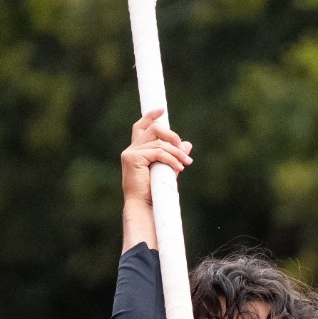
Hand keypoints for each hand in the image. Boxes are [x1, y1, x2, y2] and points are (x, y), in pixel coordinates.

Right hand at [121, 108, 191, 248]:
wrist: (145, 209)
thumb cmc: (155, 194)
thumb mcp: (167, 171)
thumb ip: (174, 156)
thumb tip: (187, 144)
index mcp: (136, 151)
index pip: (141, 126)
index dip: (150, 116)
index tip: (161, 109)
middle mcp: (131, 149)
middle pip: (154, 129)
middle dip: (172, 136)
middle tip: (184, 151)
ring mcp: (130, 153)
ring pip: (159, 142)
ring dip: (176, 153)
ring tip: (186, 164)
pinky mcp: (132, 158)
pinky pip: (158, 152)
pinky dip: (171, 159)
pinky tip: (179, 169)